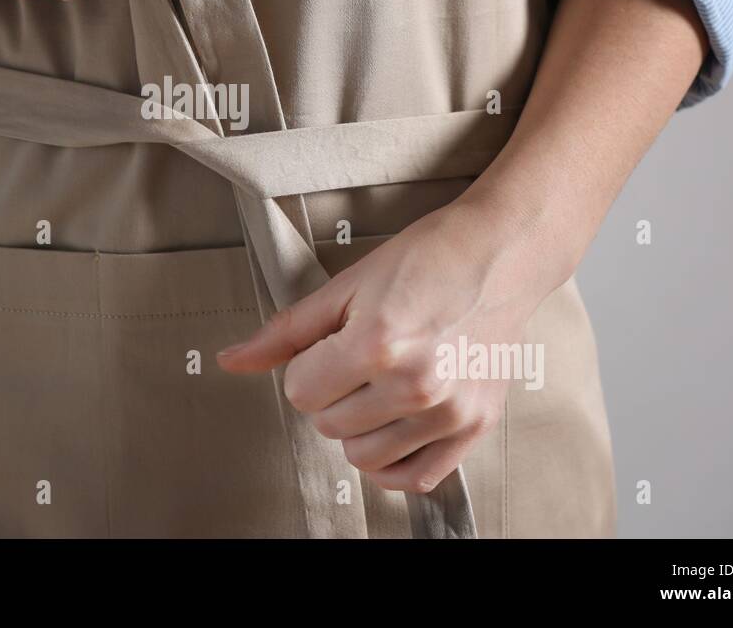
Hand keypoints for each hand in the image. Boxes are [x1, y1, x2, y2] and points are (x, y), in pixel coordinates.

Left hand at [216, 196, 565, 493]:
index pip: (300, 393)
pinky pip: (416, 478)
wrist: (498, 254)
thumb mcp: (347, 285)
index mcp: (377, 344)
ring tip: (378, 387)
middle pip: (328, 426)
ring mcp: (448, 411)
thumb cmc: (430, 258)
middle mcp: (415, 384)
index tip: (327, 350)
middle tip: (357, 361)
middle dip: (330, 395)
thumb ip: (287, 330)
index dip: (306, 369)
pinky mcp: (475, 426)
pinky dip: (394, 464)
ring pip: (364, 457)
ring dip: (359, 428)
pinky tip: (392, 429)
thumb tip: (235, 359)